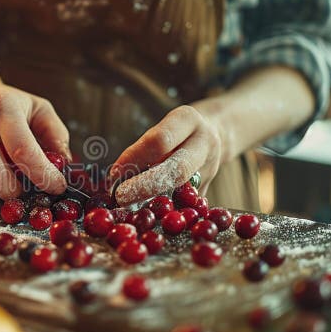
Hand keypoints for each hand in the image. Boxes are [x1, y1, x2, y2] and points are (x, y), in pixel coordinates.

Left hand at [109, 105, 223, 205]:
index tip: (115, 172)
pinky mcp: (210, 187)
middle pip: (177, 169)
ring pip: (183, 190)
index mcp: (188, 120)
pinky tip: (150, 212)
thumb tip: (117, 177)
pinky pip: (186, 203)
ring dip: (155, 200)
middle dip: (146, 186)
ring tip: (131, 205)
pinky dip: (165, 208)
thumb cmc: (177, 131)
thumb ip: (144, 149)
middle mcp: (204, 142)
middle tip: (121, 197)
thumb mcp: (163, 127)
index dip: (135, 157)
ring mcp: (212, 167)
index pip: (159, 140)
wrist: (215, 132)